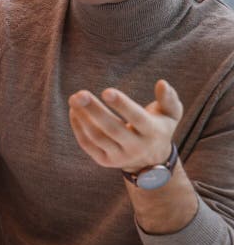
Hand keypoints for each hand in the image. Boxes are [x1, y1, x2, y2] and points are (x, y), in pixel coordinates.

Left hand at [68, 80, 182, 172]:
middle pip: (112, 128)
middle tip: (80, 94)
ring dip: (83, 118)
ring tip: (74, 100)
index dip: (122, 105)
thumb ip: (169, 99)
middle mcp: (136, 147)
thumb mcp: (171, 114)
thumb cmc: (158, 127)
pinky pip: (87, 145)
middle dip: (95, 110)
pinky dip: (78, 128)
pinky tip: (74, 111)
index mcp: (152, 132)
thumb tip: (162, 83)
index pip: (136, 118)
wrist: (150, 161)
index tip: (106, 91)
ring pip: (97, 137)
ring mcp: (119, 156)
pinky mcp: (105, 161)